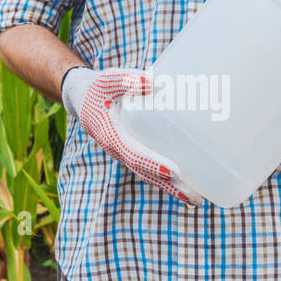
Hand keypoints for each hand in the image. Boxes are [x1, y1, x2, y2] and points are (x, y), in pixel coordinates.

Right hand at [62, 67, 204, 206]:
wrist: (84, 99)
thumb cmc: (98, 88)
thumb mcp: (107, 80)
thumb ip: (125, 80)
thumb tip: (150, 81)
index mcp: (112, 135)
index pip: (134, 153)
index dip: (153, 163)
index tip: (173, 172)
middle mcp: (119, 150)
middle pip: (146, 173)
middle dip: (170, 186)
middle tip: (195, 198)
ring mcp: (126, 154)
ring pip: (149, 176)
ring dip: (172, 189)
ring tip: (196, 200)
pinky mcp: (133, 152)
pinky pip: (150, 170)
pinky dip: (167, 181)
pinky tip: (187, 184)